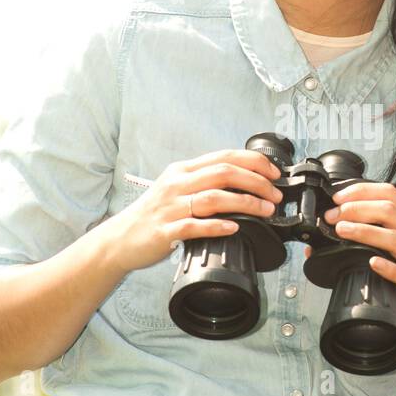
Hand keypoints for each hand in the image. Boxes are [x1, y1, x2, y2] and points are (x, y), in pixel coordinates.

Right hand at [110, 149, 282, 272]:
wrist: (120, 238)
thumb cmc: (154, 214)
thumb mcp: (177, 188)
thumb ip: (204, 182)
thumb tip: (243, 181)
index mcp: (183, 171)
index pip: (224, 157)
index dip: (253, 163)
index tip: (274, 173)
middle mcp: (177, 184)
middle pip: (223, 173)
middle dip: (256, 182)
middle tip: (275, 195)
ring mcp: (170, 207)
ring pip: (213, 198)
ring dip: (245, 203)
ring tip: (264, 211)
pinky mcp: (165, 230)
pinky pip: (194, 226)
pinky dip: (216, 226)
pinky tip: (233, 228)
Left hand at [305, 181, 395, 338]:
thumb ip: (374, 232)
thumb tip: (336, 224)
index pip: (390, 193)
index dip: (362, 192)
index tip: (337, 198)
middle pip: (390, 211)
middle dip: (358, 209)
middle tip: (333, 216)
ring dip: (366, 231)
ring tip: (342, 230)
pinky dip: (387, 266)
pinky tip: (371, 262)